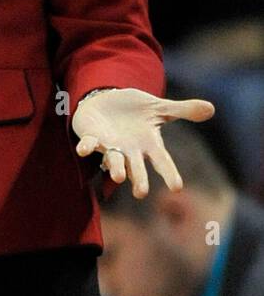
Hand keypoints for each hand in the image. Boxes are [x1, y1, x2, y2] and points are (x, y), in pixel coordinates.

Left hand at [72, 87, 215, 197]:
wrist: (107, 102)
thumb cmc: (136, 110)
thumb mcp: (160, 108)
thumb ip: (183, 110)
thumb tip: (211, 108)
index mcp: (148, 144)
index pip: (162, 161)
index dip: (169, 173)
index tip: (177, 187)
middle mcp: (129, 149)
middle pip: (136, 167)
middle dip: (138, 179)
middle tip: (141, 193)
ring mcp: (110, 145)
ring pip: (113, 159)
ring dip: (115, 167)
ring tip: (118, 177)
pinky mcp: (92, 137)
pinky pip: (88, 143)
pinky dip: (86, 146)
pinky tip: (84, 149)